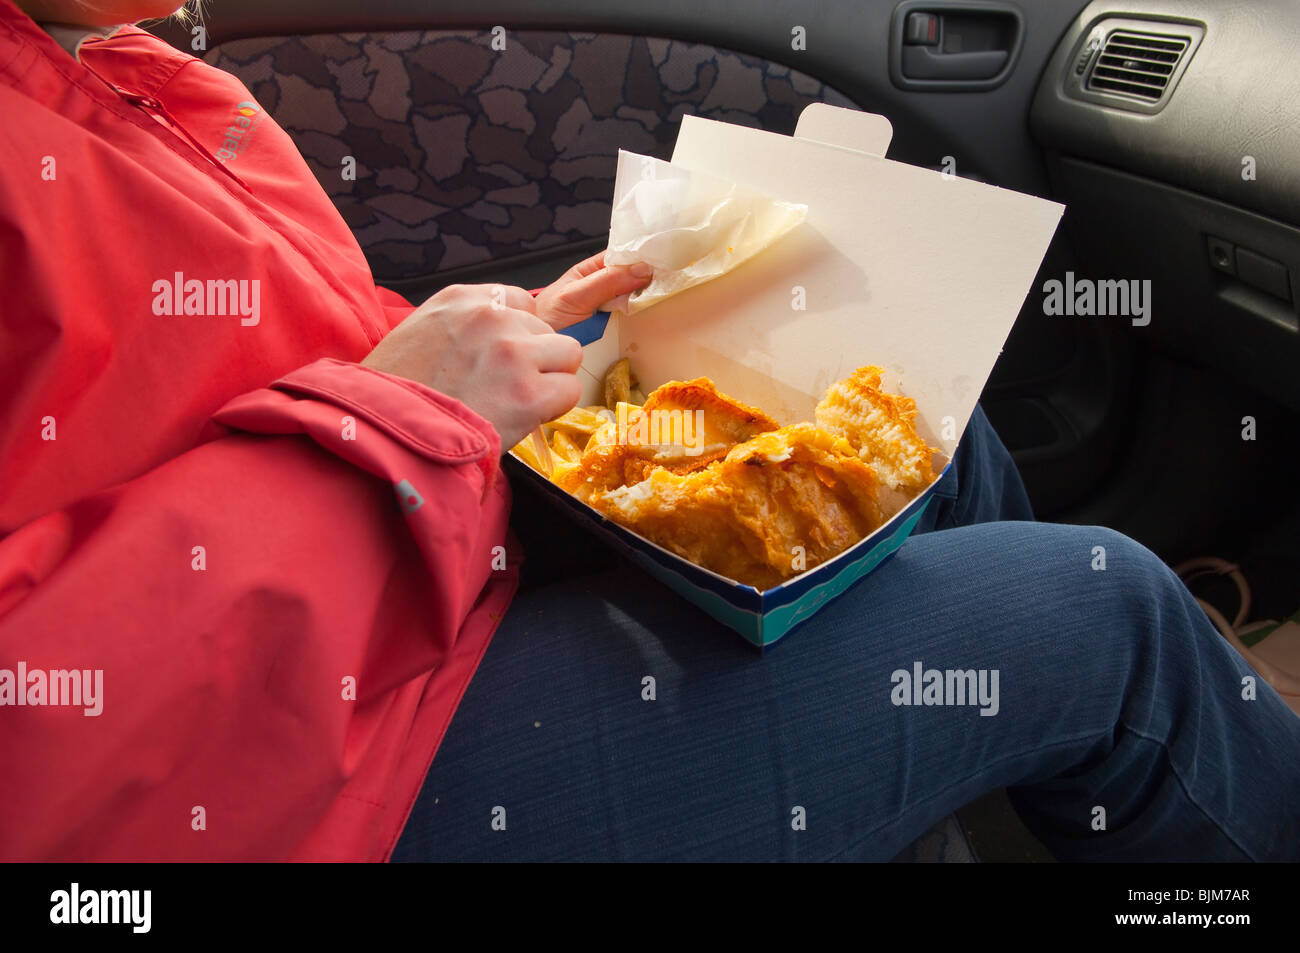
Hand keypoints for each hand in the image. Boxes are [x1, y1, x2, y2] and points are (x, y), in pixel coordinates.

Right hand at [361, 254, 650, 449]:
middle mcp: (490, 316)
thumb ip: (464, 328)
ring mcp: (512, 352)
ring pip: (567, 355)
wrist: (382, 436)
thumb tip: (499, 343)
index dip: (515, 335)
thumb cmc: (394, 396)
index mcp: (459, 298)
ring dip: (549, 380)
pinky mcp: (529, 392)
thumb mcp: (420, 336)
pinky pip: (570, 390)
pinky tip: (521, 419)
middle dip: (533, 358)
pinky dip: (553, 408)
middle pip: (545, 328)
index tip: (498, 361)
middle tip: (501, 389)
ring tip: (512, 403)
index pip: (518, 302)